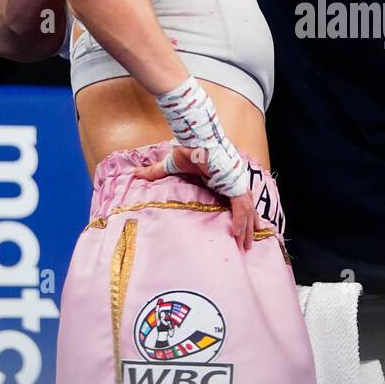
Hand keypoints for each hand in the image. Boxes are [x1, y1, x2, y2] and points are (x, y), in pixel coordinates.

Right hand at [131, 145, 258, 250]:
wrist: (196, 138)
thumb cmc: (188, 147)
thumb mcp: (172, 164)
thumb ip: (157, 172)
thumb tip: (135, 174)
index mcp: (224, 178)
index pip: (236, 199)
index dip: (240, 214)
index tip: (241, 227)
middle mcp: (234, 181)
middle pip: (246, 208)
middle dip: (249, 226)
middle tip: (247, 244)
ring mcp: (236, 182)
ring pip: (247, 211)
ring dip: (247, 229)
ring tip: (246, 246)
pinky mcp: (235, 185)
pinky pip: (241, 208)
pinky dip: (240, 221)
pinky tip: (238, 235)